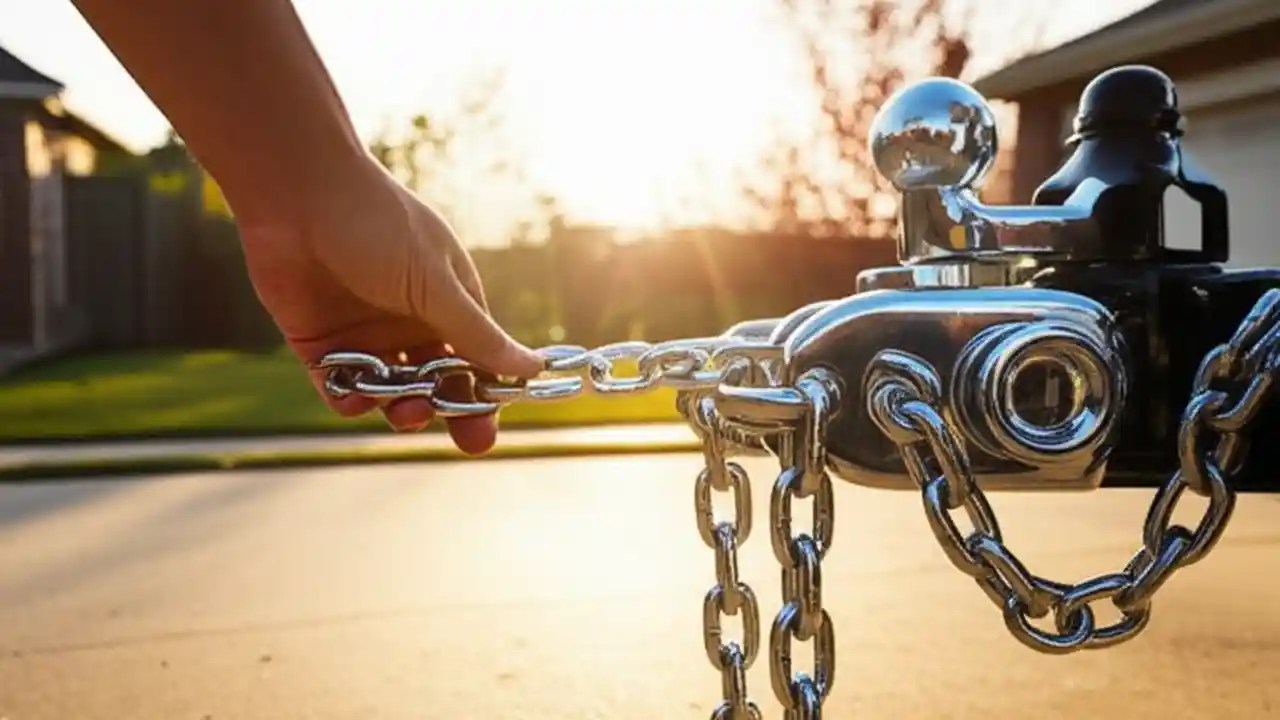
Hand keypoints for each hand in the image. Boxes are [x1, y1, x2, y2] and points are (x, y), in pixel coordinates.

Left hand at [236, 153, 543, 453]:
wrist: (295, 193)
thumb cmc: (377, 224)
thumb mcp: (436, 284)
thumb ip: (478, 334)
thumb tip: (532, 369)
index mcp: (448, 301)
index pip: (477, 360)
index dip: (486, 395)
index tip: (491, 426)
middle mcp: (409, 322)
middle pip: (438, 384)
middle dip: (454, 413)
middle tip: (469, 441)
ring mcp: (365, 334)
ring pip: (391, 392)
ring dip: (404, 408)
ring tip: (408, 410)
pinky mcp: (319, 343)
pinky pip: (341, 387)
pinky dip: (350, 399)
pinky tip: (355, 396)